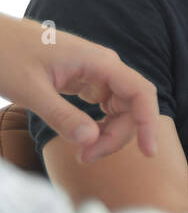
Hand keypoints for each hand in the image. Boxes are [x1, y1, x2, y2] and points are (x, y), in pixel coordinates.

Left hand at [0, 14, 159, 162]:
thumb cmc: (4, 54)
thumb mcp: (29, 89)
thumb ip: (61, 115)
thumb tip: (91, 141)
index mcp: (99, 62)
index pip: (141, 93)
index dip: (149, 123)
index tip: (148, 153)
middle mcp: (104, 66)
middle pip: (132, 106)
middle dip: (117, 135)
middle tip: (86, 157)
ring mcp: (95, 73)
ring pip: (121, 108)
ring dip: (109, 133)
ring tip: (83, 151)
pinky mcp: (85, 80)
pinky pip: (105, 105)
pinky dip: (100, 125)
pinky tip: (84, 135)